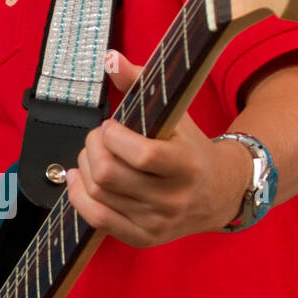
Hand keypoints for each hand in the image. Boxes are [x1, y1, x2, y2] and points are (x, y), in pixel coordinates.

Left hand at [64, 52, 250, 246]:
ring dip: (84, 167)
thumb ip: (142, 82)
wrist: (220, 192)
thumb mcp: (175, 113)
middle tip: (97, 138)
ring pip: (98, 193)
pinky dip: (78, 196)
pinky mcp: (143, 238)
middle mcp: (173, 198)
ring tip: (91, 155)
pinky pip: (97, 219)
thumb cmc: (191, 147)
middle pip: (109, 174)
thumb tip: (110, 58)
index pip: (141, 155)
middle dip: (91, 148)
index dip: (113, 136)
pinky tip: (78, 179)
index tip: (111, 125)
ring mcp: (157, 222)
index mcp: (187, 165)